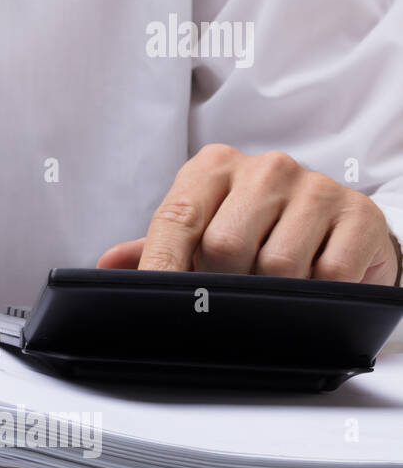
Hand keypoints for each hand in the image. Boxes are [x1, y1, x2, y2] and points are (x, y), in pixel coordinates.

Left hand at [98, 144, 399, 285]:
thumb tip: (107, 268)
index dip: (162, 265)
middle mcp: (264, 168)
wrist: (340, 227)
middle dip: (222, 283)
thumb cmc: (258, 230)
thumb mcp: (204, 231)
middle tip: (231, 291)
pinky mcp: (359, 214)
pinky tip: (312, 284)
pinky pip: (327, 273)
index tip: (155, 300)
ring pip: (276, 265)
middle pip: (224, 246)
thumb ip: (156, 247)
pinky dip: (315, 292)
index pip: (176, 218)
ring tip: (273, 287)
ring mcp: (316, 187)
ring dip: (271, 293)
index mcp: (214, 167)